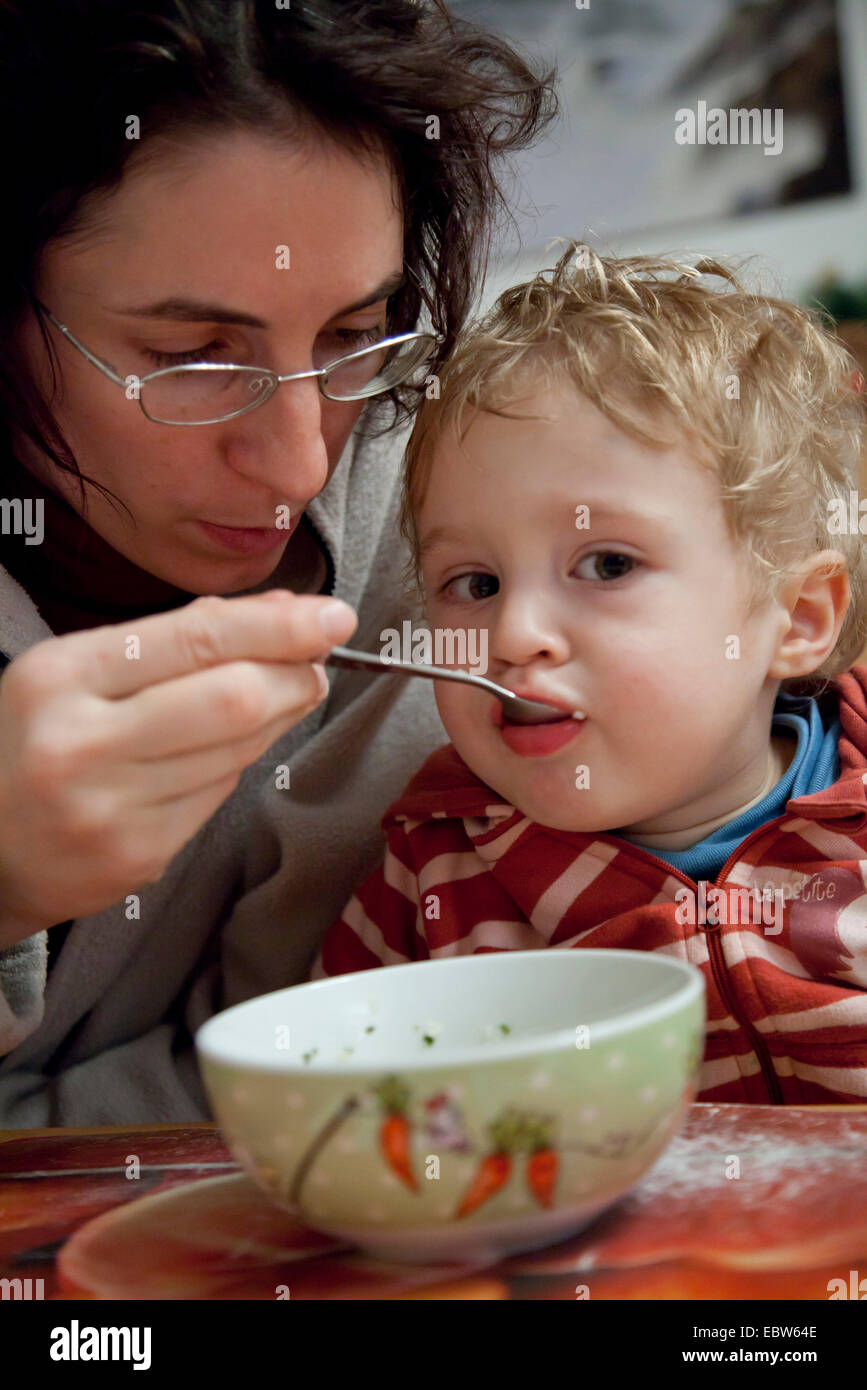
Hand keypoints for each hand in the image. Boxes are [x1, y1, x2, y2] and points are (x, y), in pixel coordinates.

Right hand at [0, 590, 355, 946]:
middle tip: (319, 661)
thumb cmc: (36, 741)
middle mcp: (82, 745)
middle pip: (235, 700)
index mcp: (61, 677)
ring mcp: (112, 810)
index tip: (333, 617)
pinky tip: (224, 748)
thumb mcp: (79, 669)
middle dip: (297, 675)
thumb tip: (284, 612)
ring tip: (282, 694)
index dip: (280, 627)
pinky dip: (238, 762)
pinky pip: (220, 795)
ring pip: (239, 751)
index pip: (198, 640)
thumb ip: (179, 638)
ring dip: (278, 717)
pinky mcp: (138, 858)